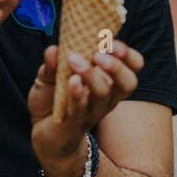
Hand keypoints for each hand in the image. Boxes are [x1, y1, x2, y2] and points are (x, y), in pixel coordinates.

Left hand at [28, 40, 144, 164]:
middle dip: (116, 65)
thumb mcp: (50, 76)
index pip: (133, 67)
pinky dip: (77, 94)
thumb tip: (53, 49)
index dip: (128, 54)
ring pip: (104, 94)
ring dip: (92, 74)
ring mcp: (92, 112)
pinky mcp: (74, 124)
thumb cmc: (53, 100)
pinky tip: (72, 81)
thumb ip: (52, 63)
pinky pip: (80, 109)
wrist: (43, 134)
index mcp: (107, 81)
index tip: (111, 42)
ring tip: (74, 59)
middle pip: (128, 83)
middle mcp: (106, 98)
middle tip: (98, 54)